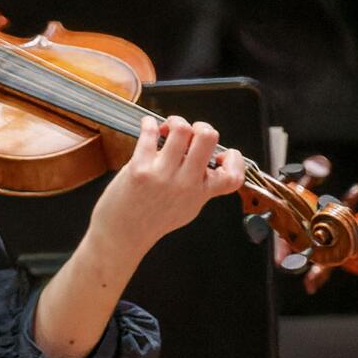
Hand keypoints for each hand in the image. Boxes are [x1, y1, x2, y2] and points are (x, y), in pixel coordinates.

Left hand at [87, 115, 244, 259]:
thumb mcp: (187, 208)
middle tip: (192, 133)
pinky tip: (149, 126)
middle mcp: (185, 182)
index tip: (223, 155)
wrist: (122, 236)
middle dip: (202, 126)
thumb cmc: (151, 221)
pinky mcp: (139, 168)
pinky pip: (149, 134)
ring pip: (180, 129)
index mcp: (201, 193)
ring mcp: (162, 174)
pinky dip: (149, 123)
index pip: (233, 174)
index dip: (234, 159)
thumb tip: (210, 163)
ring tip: (168, 129)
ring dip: (175, 121)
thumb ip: (200, 187)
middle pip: (208, 137)